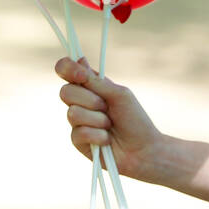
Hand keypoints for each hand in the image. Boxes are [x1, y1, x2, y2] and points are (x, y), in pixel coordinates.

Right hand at [55, 57, 165, 183]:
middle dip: (90, 100)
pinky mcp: (77, 140)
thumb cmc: (134, 119)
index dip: (67, 69)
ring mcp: (77, 121)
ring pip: (72, 113)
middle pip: (65, 91)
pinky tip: (107, 140)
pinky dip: (98, 136)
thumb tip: (79, 59)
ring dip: (98, 119)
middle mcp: (80, 101)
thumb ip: (96, 81)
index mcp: (90, 86)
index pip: (65, 69)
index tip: (82, 76)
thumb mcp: (118, 94)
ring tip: (110, 125)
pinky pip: (79, 132)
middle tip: (107, 107)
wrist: (143, 149)